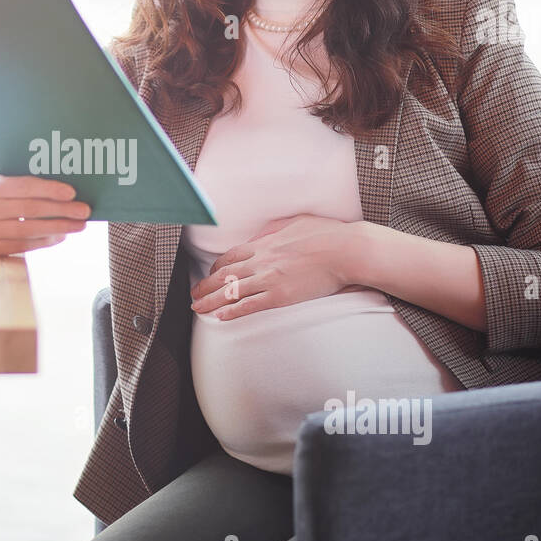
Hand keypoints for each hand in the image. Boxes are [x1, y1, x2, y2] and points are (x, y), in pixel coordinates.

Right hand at [0, 174, 91, 255]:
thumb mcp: (4, 181)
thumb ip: (28, 184)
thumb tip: (67, 193)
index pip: (24, 187)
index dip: (49, 190)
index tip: (72, 193)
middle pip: (30, 210)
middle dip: (61, 211)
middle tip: (84, 211)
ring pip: (29, 230)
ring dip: (59, 228)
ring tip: (79, 225)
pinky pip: (24, 245)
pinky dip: (46, 241)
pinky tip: (61, 236)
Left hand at [188, 214, 362, 319]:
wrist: (347, 250)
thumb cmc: (328, 234)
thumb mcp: (295, 222)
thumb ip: (275, 230)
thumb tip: (264, 235)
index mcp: (265, 244)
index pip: (231, 257)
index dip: (216, 268)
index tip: (211, 275)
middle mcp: (261, 260)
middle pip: (224, 275)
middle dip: (205, 286)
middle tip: (194, 294)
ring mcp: (269, 278)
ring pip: (231, 291)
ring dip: (210, 301)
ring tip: (198, 309)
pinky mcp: (280, 295)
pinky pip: (249, 305)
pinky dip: (232, 311)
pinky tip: (220, 317)